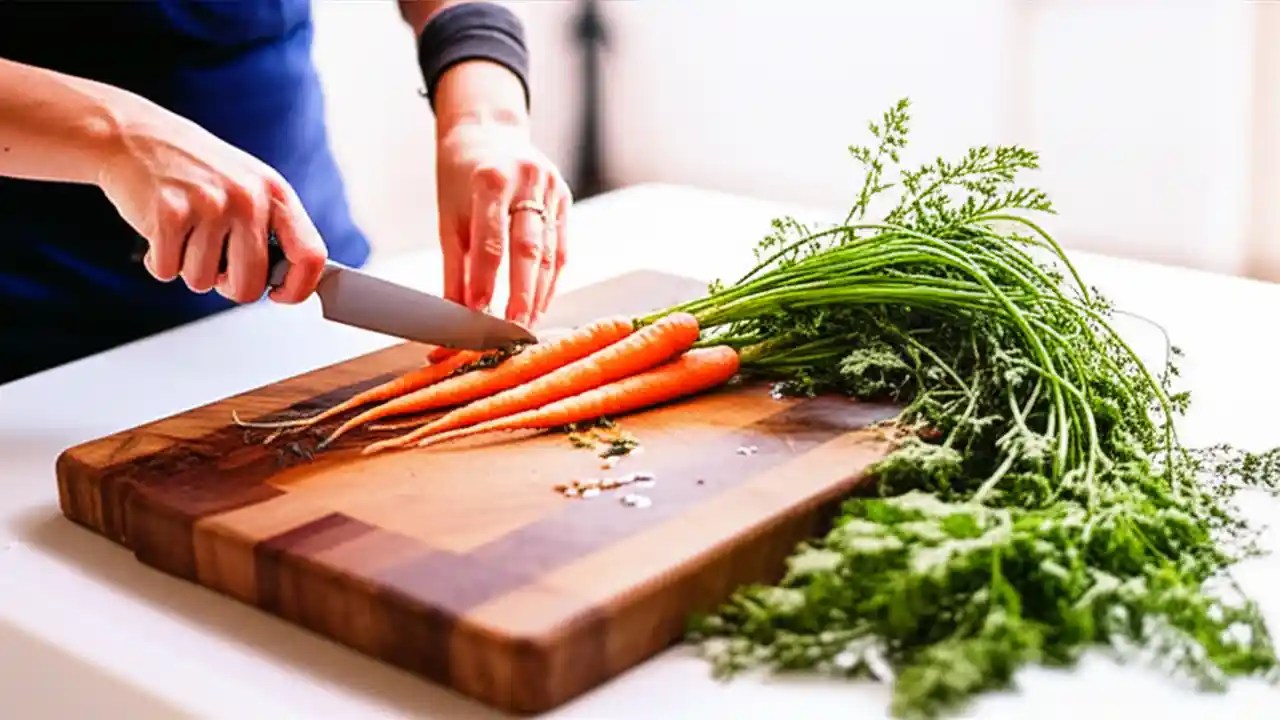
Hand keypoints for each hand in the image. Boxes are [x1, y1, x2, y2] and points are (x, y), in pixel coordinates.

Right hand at [97, 99, 326, 303]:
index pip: (310, 255)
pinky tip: (158, 231)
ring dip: (187, 268)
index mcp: (275, 192)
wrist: (131, 135)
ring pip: (202, 282)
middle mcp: (248, 198)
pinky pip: (167, 271)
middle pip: (250, 286)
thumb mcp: (247, 185)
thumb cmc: (193, 168)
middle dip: (228, 287)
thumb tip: (286, 280)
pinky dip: (158, 261)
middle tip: (213, 264)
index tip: (279, 295)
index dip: (297, 287)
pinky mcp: (169, 214)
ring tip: (182, 232)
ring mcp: (209, 205)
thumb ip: (270, 228)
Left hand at [435, 117, 570, 327]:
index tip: (478, 313)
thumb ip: (455, 266)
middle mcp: (526, 180)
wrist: (488, 131)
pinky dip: (552, 278)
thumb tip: (455, 312)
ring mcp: (550, 188)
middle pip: (528, 249)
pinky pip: (561, 247)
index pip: (490, 241)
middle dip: (521, 294)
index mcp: (491, 179)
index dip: (485, 280)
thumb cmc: (462, 174)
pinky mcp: (564, 197)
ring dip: (539, 293)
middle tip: (514, 329)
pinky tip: (541, 301)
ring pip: (550, 252)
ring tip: (527, 324)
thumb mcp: (450, 215)